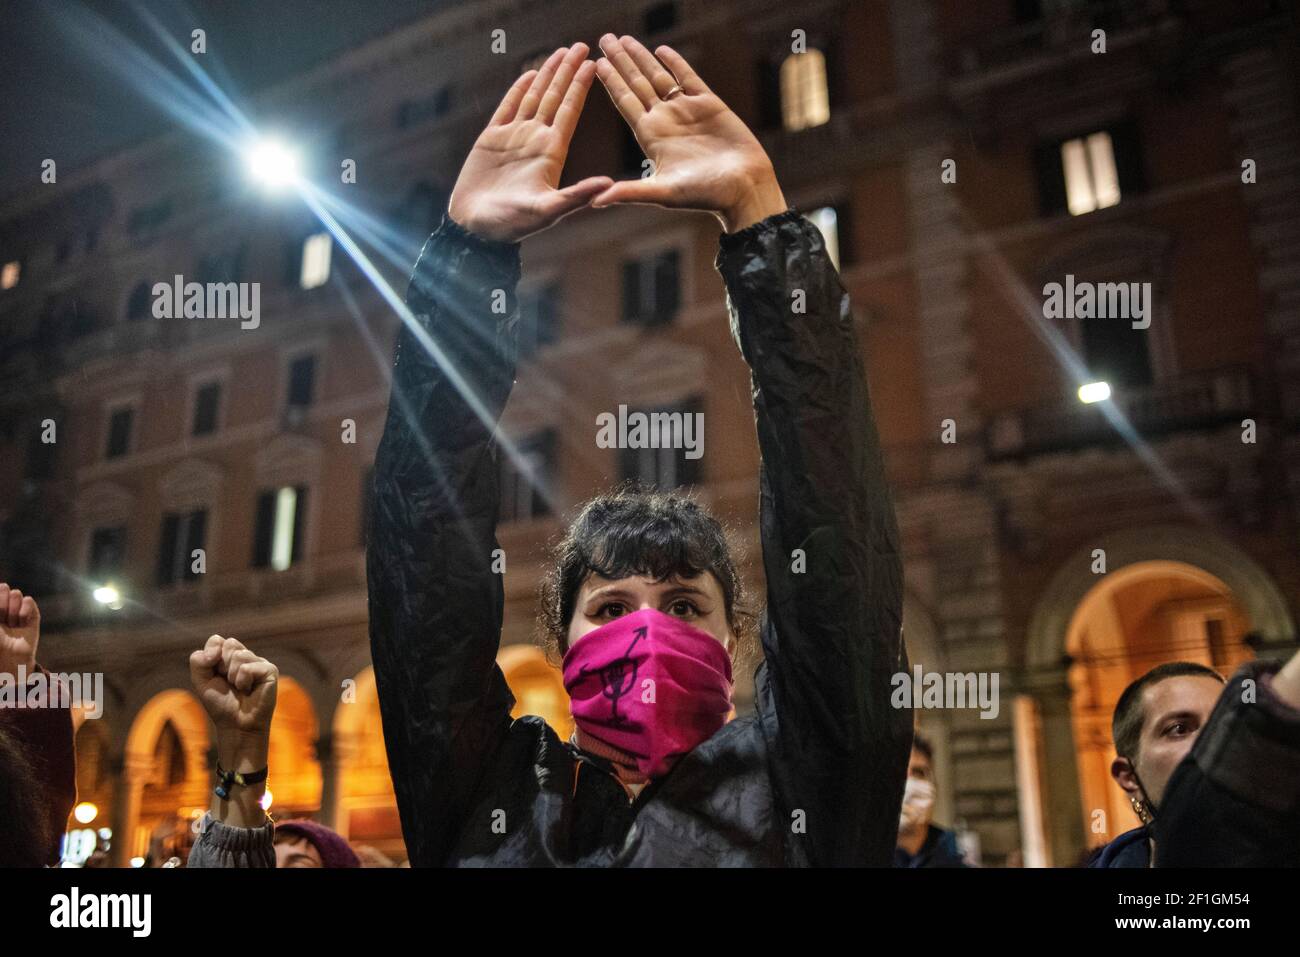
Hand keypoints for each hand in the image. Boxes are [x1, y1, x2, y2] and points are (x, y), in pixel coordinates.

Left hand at [0, 583, 39, 676]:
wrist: (8, 658)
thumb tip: (1, 586)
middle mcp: (4, 609)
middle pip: (4, 589)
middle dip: (2, 603)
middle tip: (1, 618)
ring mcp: (17, 612)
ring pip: (16, 594)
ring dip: (12, 609)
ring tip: (11, 624)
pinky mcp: (32, 616)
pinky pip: (29, 601)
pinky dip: (25, 610)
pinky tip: (22, 622)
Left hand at [189, 635, 277, 763]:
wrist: (236, 725)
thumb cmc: (221, 704)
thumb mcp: (201, 682)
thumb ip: (199, 661)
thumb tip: (218, 646)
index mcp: (230, 657)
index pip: (217, 640)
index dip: (211, 655)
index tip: (214, 673)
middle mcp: (246, 657)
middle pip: (229, 644)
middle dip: (223, 666)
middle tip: (229, 683)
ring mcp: (259, 662)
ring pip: (239, 655)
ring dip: (233, 676)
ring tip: (240, 688)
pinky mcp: (270, 670)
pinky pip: (248, 667)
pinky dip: (243, 681)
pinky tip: (249, 690)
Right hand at [447, 43, 613, 241]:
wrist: (477, 229)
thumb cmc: (512, 225)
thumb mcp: (548, 211)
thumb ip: (576, 196)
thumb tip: (608, 185)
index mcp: (552, 154)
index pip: (570, 112)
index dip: (581, 88)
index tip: (593, 66)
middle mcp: (536, 141)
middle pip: (556, 98)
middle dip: (568, 72)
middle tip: (582, 46)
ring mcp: (515, 138)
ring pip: (534, 98)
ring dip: (547, 75)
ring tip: (560, 52)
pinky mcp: (492, 139)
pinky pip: (508, 108)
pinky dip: (518, 90)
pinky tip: (530, 74)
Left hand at [592, 35, 786, 232]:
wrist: (744, 189)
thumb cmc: (705, 195)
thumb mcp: (663, 193)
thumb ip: (629, 192)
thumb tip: (594, 201)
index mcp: (651, 137)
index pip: (625, 103)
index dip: (611, 82)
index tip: (595, 63)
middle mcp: (665, 121)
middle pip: (637, 84)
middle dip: (620, 61)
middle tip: (604, 38)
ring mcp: (686, 111)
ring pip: (658, 77)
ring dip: (641, 58)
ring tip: (624, 39)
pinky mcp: (709, 104)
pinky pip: (688, 78)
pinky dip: (675, 63)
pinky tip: (661, 50)